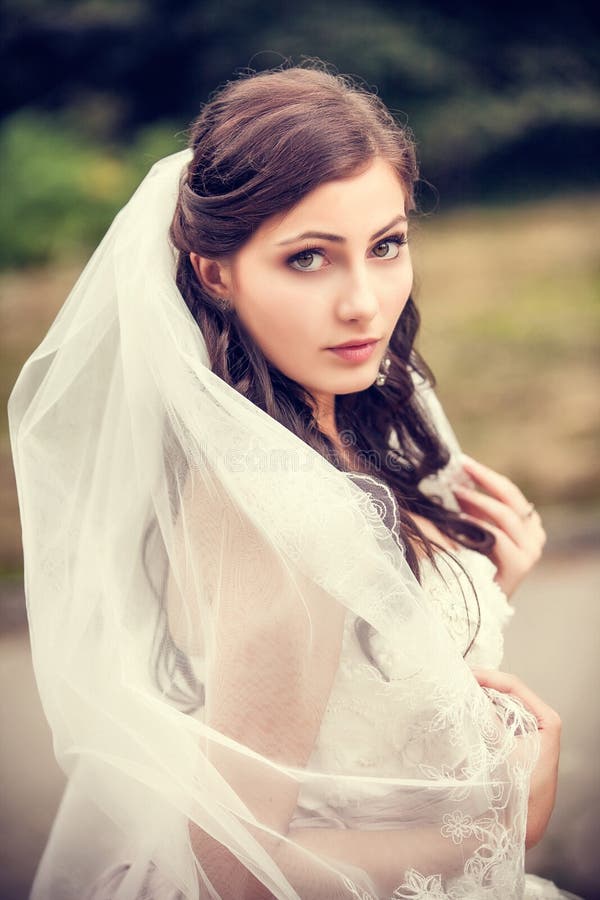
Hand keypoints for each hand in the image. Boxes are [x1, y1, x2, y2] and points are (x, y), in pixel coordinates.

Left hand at [452, 454, 545, 596]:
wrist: (475, 608)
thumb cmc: (472, 565)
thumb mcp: (473, 529)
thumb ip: (470, 508)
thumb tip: (450, 479)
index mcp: (526, 522)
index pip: (507, 490)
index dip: (485, 474)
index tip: (462, 461)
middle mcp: (534, 534)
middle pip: (510, 496)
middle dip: (483, 479)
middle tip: (459, 468)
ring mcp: (530, 551)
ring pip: (505, 515)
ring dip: (477, 501)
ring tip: (455, 492)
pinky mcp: (520, 566)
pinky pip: (499, 539)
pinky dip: (479, 527)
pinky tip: (459, 520)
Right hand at [471, 668, 560, 849]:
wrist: (521, 825)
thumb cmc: (521, 791)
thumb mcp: (503, 750)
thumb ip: (487, 719)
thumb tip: (468, 693)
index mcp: (546, 720)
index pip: (514, 687)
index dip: (489, 677)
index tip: (467, 674)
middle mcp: (539, 723)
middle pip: (507, 693)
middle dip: (483, 685)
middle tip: (459, 678)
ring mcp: (527, 732)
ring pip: (501, 705)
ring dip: (481, 697)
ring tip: (460, 690)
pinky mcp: (515, 742)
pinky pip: (497, 719)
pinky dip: (482, 712)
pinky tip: (467, 708)